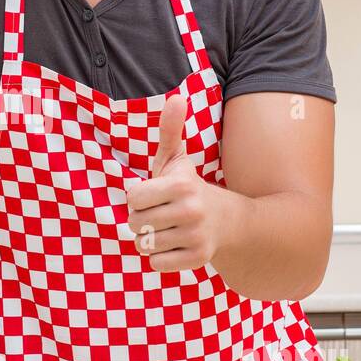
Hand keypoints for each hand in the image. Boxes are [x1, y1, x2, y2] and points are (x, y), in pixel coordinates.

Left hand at [125, 93, 230, 271]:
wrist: (228, 221)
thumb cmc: (190, 188)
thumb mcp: (177, 160)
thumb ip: (170, 131)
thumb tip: (177, 97)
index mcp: (181, 185)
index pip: (132, 198)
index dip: (138, 197)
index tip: (154, 195)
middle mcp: (190, 211)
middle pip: (134, 224)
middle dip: (142, 220)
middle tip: (160, 214)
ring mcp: (195, 237)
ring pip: (144, 245)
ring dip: (150, 239)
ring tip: (167, 229)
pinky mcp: (198, 259)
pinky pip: (156, 264)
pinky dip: (160, 257)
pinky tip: (175, 245)